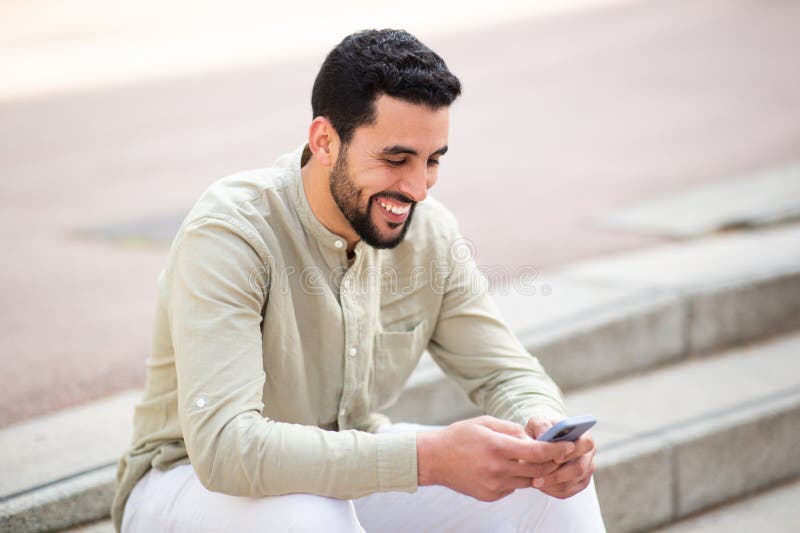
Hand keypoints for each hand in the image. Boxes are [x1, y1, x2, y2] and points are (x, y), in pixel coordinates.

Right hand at [416, 415, 574, 501]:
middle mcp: (497, 469)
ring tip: (529, 459)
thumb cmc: (459, 436)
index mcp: (497, 447)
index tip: (568, 445)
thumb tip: (532, 438)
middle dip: (550, 462)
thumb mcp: (485, 423)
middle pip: (537, 470)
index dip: (556, 450)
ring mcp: (494, 485)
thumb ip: (511, 429)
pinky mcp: (490, 496)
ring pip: (527, 481)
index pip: (537, 452)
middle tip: (557, 454)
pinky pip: (513, 488)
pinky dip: (516, 479)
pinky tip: (506, 468)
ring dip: (533, 471)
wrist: (433, 459)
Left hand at [525, 415, 595, 498]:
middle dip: (557, 475)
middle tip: (537, 479)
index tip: (555, 458)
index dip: (572, 452)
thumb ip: (542, 425)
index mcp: (583, 436)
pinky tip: (540, 486)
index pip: (586, 444)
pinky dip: (552, 490)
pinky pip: (566, 492)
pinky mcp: (577, 484)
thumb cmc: (542, 429)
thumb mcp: (539, 421)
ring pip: (572, 483)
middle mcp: (588, 455)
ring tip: (534, 482)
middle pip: (579, 469)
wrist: (542, 441)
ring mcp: (585, 471)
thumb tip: (544, 434)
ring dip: (552, 484)